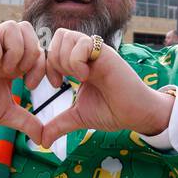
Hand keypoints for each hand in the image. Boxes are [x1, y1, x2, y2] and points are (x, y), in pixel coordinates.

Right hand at [0, 21, 46, 141]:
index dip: (42, 66)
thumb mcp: (6, 114)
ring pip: (12, 27)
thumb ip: (26, 122)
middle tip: (19, 74)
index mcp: (15, 62)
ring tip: (4, 70)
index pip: (39, 50)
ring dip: (14, 49)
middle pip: (28, 29)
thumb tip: (44, 140)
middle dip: (30, 52)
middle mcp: (4, 51)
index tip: (29, 86)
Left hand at [39, 30, 175, 144]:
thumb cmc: (111, 111)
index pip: (53, 48)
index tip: (54, 84)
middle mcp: (86, 54)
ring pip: (67, 36)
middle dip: (52, 60)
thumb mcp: (78, 117)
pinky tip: (86, 77)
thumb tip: (42, 142)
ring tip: (77, 78)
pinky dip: (77, 61)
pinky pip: (83, 44)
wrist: (135, 114)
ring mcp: (96, 52)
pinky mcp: (106, 54)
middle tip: (62, 80)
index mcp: (78, 64)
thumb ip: (59, 125)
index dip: (46, 65)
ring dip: (65, 59)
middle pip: (58, 36)